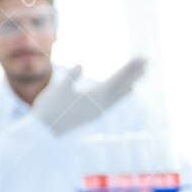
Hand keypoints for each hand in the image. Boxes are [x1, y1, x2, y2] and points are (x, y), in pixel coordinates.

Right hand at [31, 58, 146, 135]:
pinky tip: (127, 91)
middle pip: (122, 86)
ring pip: (119, 95)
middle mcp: (101, 105)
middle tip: (147, 61)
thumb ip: (71, 77)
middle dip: (134, 73)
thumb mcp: (58, 89)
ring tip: (141, 74)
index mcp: (95, 97)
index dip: (129, 68)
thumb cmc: (50, 108)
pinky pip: (114, 101)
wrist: (44, 133)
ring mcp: (97, 111)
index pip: (117, 79)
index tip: (141, 58)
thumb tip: (81, 65)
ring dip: (130, 83)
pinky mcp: (92, 114)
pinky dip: (122, 94)